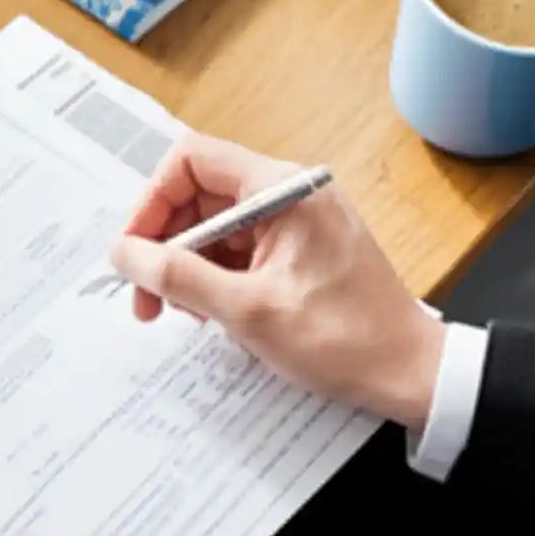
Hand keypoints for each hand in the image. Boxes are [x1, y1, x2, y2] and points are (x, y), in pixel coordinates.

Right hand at [109, 133, 447, 429]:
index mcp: (281, 189)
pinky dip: (213, 277)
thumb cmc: (344, 341)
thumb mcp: (247, 311)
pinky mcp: (296, 247)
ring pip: (212, 226)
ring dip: (186, 267)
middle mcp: (287, 192)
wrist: (411, 375)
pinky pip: (236, 248)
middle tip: (144, 297)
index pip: (191, 161)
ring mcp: (293, 220)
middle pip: (197, 195)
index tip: (134, 250)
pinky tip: (212, 314)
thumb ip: (177, 276)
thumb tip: (123, 252)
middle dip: (164, 245)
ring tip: (181, 313)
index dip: (151, 201)